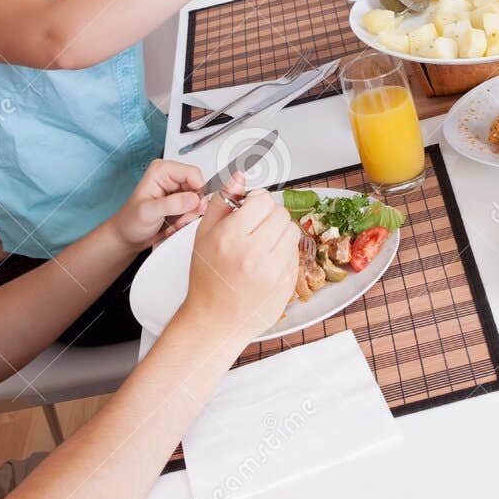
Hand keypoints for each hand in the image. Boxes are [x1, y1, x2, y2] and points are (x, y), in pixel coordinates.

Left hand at [107, 159, 207, 251]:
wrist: (128, 236)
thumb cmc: (130, 221)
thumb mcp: (148, 213)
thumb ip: (171, 205)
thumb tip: (193, 199)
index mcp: (162, 170)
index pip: (192, 173)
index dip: (198, 189)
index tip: (194, 207)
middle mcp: (170, 177)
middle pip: (198, 186)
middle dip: (193, 206)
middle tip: (181, 219)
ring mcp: (176, 189)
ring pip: (199, 199)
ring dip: (190, 215)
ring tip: (175, 223)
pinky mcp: (180, 201)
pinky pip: (195, 208)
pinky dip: (188, 219)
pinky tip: (176, 224)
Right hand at [182, 188, 299, 341]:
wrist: (214, 321)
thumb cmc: (206, 279)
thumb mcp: (203, 235)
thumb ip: (222, 201)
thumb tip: (239, 177)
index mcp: (231, 238)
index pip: (263, 200)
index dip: (257, 202)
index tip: (251, 210)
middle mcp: (253, 255)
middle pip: (281, 214)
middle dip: (269, 217)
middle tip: (256, 229)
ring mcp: (273, 272)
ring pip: (292, 232)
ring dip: (279, 234)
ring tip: (261, 247)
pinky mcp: (287, 285)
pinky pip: (295, 254)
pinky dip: (283, 254)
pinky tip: (266, 264)